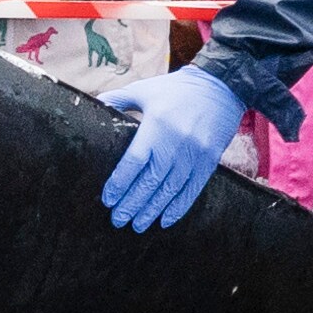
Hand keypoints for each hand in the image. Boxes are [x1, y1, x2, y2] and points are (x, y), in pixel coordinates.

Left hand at [99, 67, 244, 231]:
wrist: (220, 86)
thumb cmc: (175, 90)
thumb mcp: (144, 89)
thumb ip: (117, 100)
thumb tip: (92, 106)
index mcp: (156, 126)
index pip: (133, 162)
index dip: (119, 184)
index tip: (108, 199)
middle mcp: (175, 143)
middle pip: (150, 182)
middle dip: (132, 204)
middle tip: (118, 220)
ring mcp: (194, 154)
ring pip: (170, 190)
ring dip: (152, 210)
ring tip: (138, 225)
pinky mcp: (209, 161)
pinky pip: (192, 190)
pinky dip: (178, 207)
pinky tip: (165, 220)